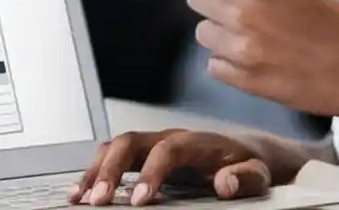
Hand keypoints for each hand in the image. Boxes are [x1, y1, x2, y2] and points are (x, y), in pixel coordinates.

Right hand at [68, 129, 270, 205]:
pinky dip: (95, 173)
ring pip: (116, 147)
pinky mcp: (144, 155)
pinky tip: (81, 194)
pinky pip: (113, 157)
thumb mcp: (258, 175)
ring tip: (80, 198)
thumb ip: (246, 178)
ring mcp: (154, 144)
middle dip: (112, 170)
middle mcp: (170, 137)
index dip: (151, 173)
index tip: (139, 201)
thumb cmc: (249, 166)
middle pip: (131, 142)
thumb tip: (224, 182)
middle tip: (99, 201)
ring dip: (96, 171)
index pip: (167, 149)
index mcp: (197, 141)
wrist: (246, 152)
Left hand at [113, 0, 338, 121]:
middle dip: (212, 5)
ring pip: (204, 35)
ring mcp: (243, 46)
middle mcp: (244, 10)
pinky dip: (233, 66)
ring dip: (225, 36)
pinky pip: (216, 66)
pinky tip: (268, 66)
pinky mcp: (246, 79)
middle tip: (248, 15)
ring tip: (268, 43)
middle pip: (195, 0)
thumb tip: (219, 0)